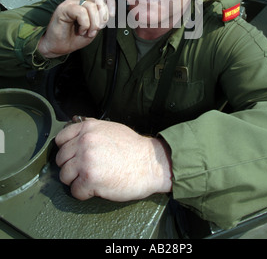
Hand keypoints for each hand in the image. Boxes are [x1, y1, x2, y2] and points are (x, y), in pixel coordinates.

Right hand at [38, 0, 114, 57]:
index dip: (111, 2)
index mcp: (88, 2)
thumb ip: (102, 19)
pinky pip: (81, 12)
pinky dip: (84, 24)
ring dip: (93, 24)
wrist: (59, 47)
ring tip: (87, 32)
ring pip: (91, 6)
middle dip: (102, 17)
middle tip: (97, 29)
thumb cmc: (75, 37)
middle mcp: (81, 0)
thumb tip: (111, 13)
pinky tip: (80, 30)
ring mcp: (72, 3)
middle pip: (100, 0)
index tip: (112, 16)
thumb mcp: (94, 28)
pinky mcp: (64, 8)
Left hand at [55, 118, 172, 201]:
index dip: (66, 149)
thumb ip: (91, 128)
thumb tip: (75, 129)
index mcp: (88, 128)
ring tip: (90, 179)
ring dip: (75, 181)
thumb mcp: (110, 128)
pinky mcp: (90, 179)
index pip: (60, 139)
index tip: (73, 156)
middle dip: (71, 166)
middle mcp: (84, 142)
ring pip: (64, 176)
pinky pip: (75, 191)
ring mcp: (85, 161)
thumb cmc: (133, 147)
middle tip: (84, 170)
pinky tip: (96, 188)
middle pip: (61, 159)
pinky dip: (84, 193)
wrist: (150, 163)